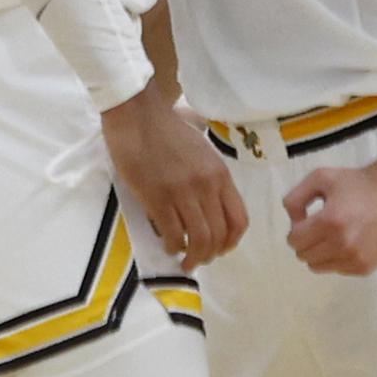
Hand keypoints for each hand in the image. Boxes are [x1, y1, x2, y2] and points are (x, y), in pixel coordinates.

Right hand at [102, 87, 246, 266]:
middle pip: (219, 234)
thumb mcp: (203, 150)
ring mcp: (183, 192)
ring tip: (186, 262)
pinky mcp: (157, 196)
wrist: (137, 114)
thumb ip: (211, 174)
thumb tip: (213, 197)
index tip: (221, 249)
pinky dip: (173, 246)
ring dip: (193, 257)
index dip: (232, 241)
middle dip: (211, 254)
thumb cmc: (167, 129)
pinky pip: (172, 232)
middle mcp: (207, 186)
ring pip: (198, 238)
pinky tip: (169, 246)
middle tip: (199, 260)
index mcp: (221, 175)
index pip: (239, 219)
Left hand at [284, 153, 376, 276]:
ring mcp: (356, 258)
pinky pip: (338, 270)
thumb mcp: (321, 177)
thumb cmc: (359, 182)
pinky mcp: (366, 267)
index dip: (297, 229)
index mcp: (329, 222)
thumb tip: (292, 222)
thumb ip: (295, 198)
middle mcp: (342, 244)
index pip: (294, 240)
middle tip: (321, 228)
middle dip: (307, 242)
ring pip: (319, 267)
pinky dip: (338, 258)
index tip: (308, 221)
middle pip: (304, 256)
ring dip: (320, 253)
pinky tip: (351, 242)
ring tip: (334, 236)